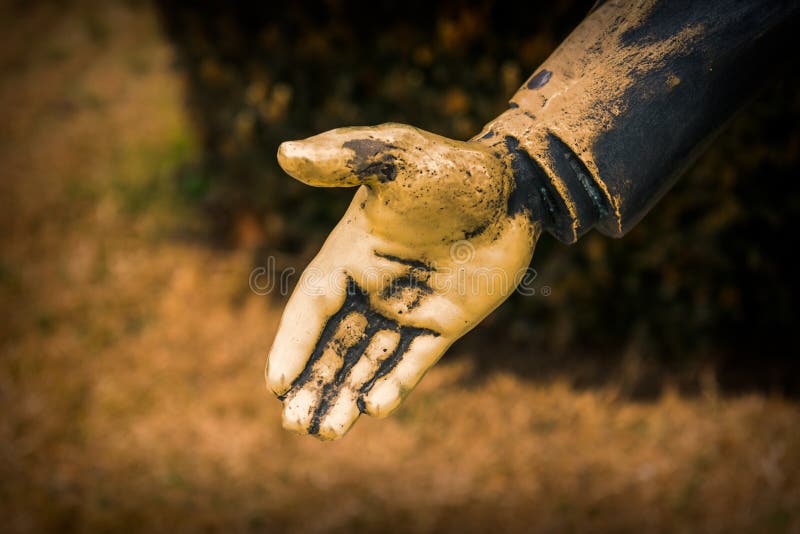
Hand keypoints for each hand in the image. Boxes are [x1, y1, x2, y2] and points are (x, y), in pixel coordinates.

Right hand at [266, 123, 539, 439]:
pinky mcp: (443, 323)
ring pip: (367, 361)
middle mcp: (372, 287)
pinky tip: (374, 409)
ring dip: (345, 394)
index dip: (292, 343)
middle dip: (312, 383)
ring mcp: (408, 308)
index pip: (311, 307)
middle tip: (294, 425)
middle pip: (332, 344)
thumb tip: (285, 154)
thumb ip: (344, 157)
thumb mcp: (395, 157)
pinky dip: (393, 384)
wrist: (513, 187)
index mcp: (349, 254)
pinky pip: (413, 361)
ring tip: (325, 432)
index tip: (275, 383)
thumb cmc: (449, 167)